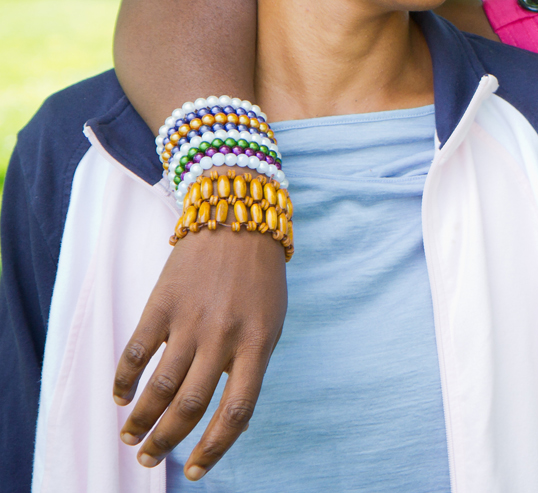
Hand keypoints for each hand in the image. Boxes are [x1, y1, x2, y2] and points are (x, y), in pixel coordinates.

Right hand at [114, 228, 286, 479]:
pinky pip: (136, 352)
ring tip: (130, 436)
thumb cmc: (259, 280)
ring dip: (140, 419)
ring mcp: (191, 319)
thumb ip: (250, 366)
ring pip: (158, 386)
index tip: (195, 472)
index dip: (214, 448)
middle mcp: (224, 336)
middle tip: (147, 459)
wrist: (237, 218)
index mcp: (258, 344)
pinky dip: (124, 381)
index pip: (236, 412)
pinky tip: (121, 398)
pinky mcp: (162, 303)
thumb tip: (226, 417)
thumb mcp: (269, 323)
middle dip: (165, 440)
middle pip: (189, 405)